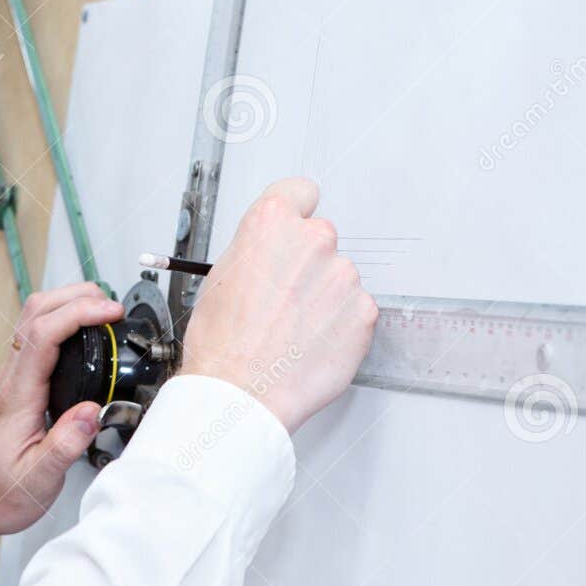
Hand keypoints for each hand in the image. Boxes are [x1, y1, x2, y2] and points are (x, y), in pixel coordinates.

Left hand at [0, 282, 125, 541]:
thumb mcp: (37, 479)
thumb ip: (64, 445)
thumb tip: (92, 411)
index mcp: (18, 396)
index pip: (43, 335)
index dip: (78, 314)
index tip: (110, 314)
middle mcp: (13, 380)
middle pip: (36, 312)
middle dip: (75, 297)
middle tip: (112, 306)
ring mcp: (15, 379)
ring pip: (34, 319)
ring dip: (68, 304)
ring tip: (104, 313)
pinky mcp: (21, 385)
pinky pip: (39, 339)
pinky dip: (64, 323)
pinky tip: (85, 336)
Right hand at [179, 177, 377, 433]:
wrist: (242, 392)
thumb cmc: (222, 344)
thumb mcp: (220, 276)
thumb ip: (256, 251)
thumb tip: (270, 254)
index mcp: (272, 223)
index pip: (301, 193)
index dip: (295, 214)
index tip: (294, 231)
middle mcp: (314, 240)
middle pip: (320, 239)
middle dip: (307, 264)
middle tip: (283, 299)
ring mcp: (344, 276)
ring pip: (338, 278)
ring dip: (324, 298)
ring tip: (293, 330)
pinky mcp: (365, 311)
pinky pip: (355, 310)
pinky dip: (340, 325)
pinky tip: (311, 343)